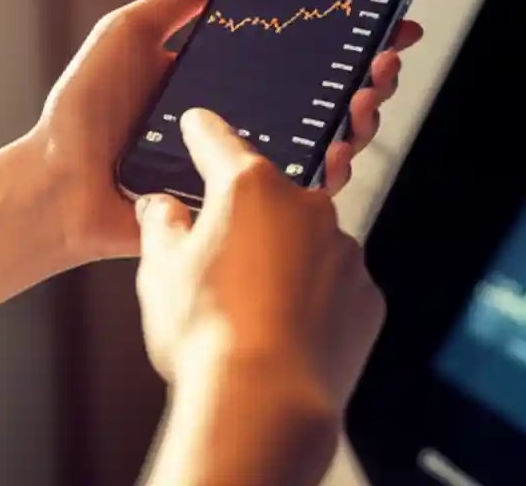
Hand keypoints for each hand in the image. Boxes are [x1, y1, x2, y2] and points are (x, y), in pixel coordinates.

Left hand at [32, 0, 422, 261]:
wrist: (57, 184)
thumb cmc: (83, 113)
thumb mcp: (129, 34)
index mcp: (230, 80)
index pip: (306, 55)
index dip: (353, 39)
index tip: (391, 20)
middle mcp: (251, 121)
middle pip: (333, 98)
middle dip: (373, 77)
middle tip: (387, 60)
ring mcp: (252, 165)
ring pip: (331, 144)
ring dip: (362, 118)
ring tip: (369, 95)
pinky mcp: (246, 207)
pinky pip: (301, 192)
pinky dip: (332, 169)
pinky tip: (341, 147)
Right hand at [134, 108, 384, 411]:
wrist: (265, 402)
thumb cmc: (205, 334)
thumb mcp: (159, 272)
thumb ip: (162, 228)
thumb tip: (162, 208)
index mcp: (250, 189)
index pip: (220, 144)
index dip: (203, 133)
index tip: (199, 124)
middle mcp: (307, 209)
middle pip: (271, 200)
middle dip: (246, 221)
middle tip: (218, 262)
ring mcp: (345, 252)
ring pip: (308, 245)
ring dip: (284, 264)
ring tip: (251, 312)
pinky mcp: (366, 296)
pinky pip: (336, 287)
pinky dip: (315, 301)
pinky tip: (287, 332)